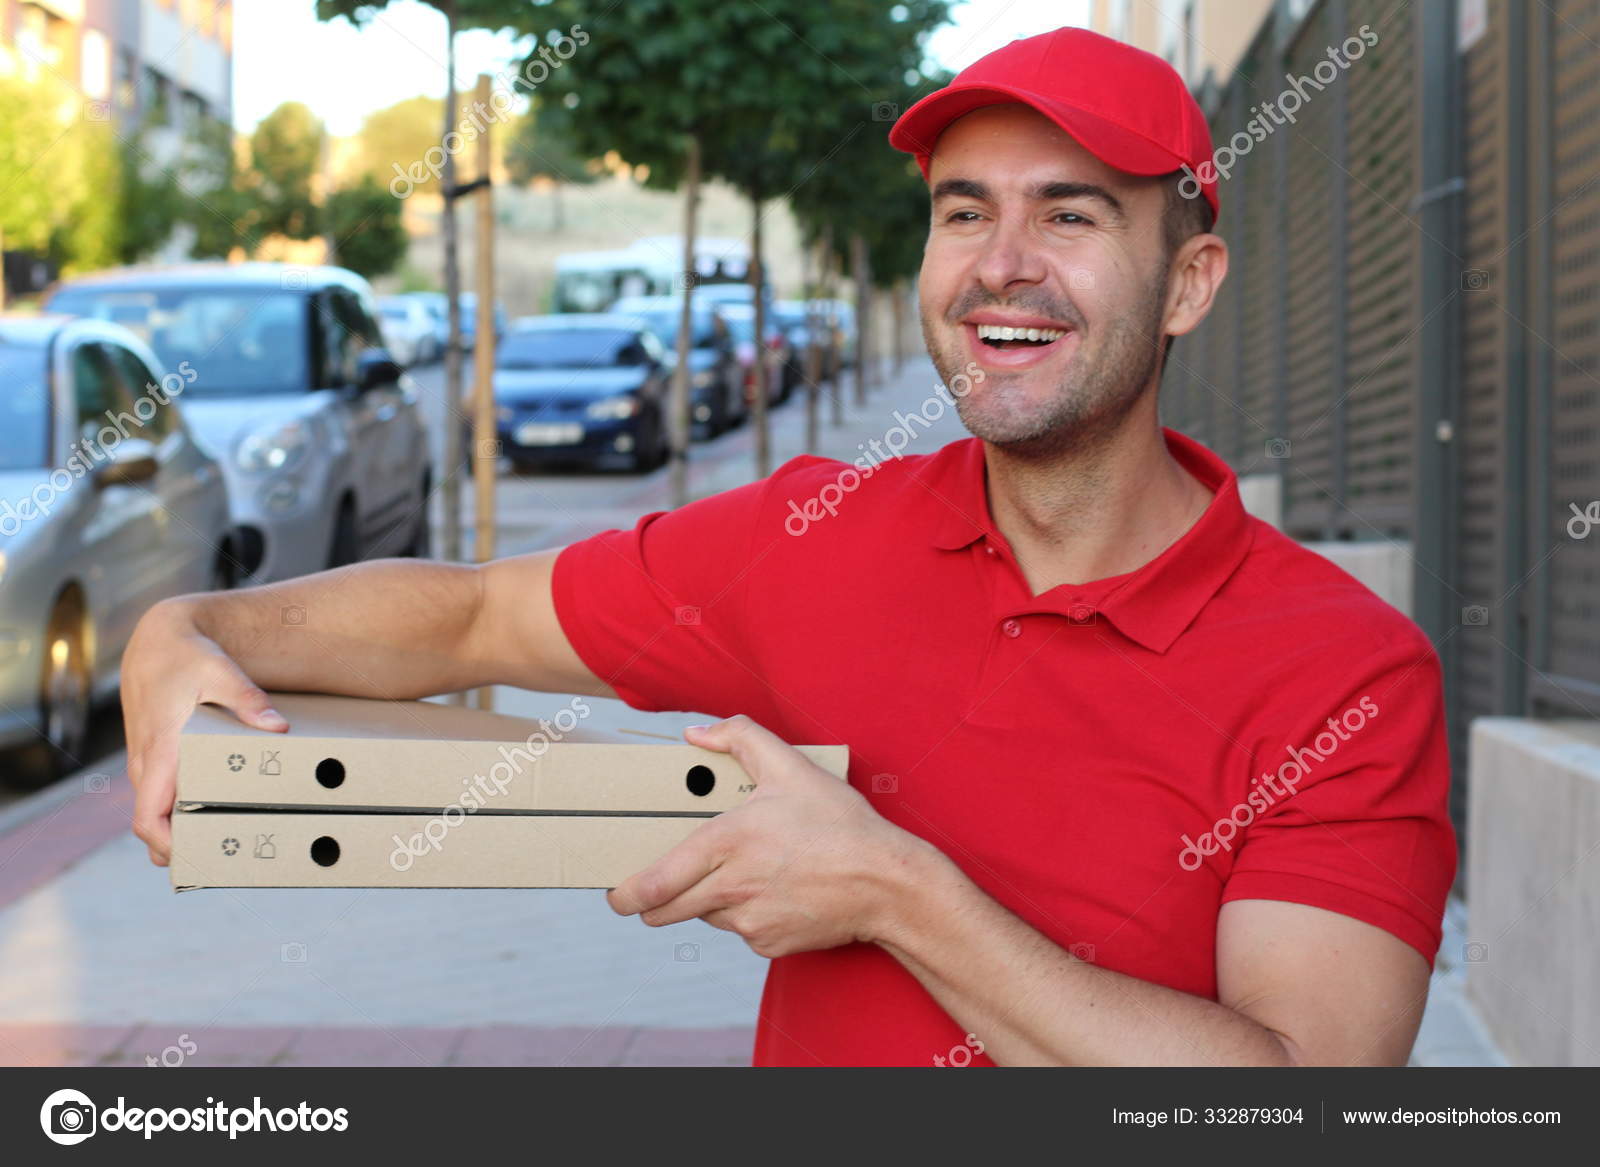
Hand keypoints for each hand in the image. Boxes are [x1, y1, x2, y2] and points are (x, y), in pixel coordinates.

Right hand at [123, 599, 287, 865]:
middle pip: (151, 825)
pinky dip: (176, 813)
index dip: (166, 846)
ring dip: (178, 833)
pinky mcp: (154, 757)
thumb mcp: (219, 670)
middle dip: (178, 850)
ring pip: (154, 812)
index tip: (193, 861)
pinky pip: (158, 796)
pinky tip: (211, 816)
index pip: (147, 816)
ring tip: (225, 847)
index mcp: (160, 749)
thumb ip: (247, 699)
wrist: (156, 640)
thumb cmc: (185, 656)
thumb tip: (278, 724)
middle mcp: (146, 763)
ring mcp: (146, 762)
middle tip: (223, 863)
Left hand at [607, 715, 926, 956]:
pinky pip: (743, 931)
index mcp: (726, 844)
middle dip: (650, 905)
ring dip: (710, 902)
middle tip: (651, 894)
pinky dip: (750, 916)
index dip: (626, 894)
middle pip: (664, 912)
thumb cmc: (840, 823)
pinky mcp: (769, 945)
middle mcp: (730, 890)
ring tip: (745, 874)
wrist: (887, 882)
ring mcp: (749, 922)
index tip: (617, 894)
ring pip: (707, 916)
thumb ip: (740, 737)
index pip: (654, 883)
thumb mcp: (791, 766)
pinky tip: (778, 892)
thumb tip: (695, 734)